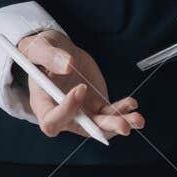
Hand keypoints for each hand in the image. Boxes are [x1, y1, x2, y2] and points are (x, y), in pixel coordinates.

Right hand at [17, 30, 144, 138]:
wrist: (57, 50)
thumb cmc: (40, 50)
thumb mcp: (38, 47)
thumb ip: (48, 56)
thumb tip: (68, 65)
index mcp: (42, 103)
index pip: (52, 121)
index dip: (67, 110)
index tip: (81, 88)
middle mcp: (61, 113)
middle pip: (82, 129)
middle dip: (103, 128)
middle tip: (123, 126)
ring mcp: (81, 111)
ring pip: (99, 125)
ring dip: (119, 123)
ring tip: (138, 119)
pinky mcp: (95, 105)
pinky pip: (109, 113)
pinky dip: (122, 110)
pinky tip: (132, 104)